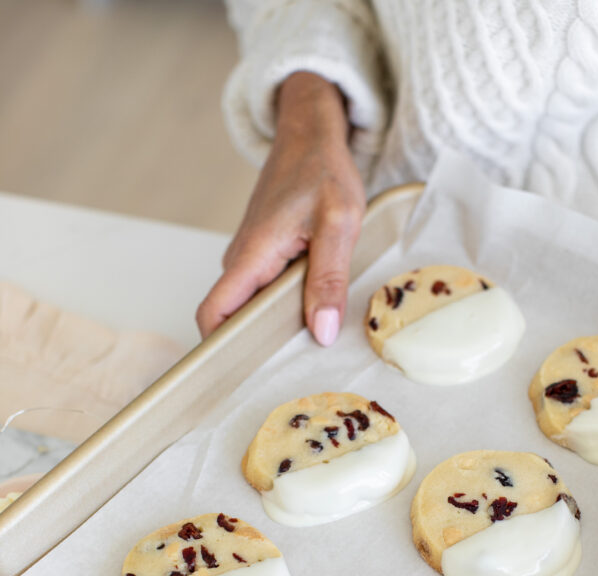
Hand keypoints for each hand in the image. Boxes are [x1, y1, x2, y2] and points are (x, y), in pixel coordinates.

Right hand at [196, 72, 365, 344]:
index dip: (218, 348)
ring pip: (252, 305)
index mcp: (251, 255)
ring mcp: (251, 259)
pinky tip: (312, 313)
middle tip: (288, 370)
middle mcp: (242, 260)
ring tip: (306, 344)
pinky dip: (283, 306)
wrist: (310, 133)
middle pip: (232, 317)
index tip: (238, 374)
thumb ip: (329, 278)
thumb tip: (321, 331)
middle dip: (254, 345)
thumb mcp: (339, 224)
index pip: (213, 313)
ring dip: (273, 325)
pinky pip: (265, 292)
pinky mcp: (264, 257)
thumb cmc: (323, 171)